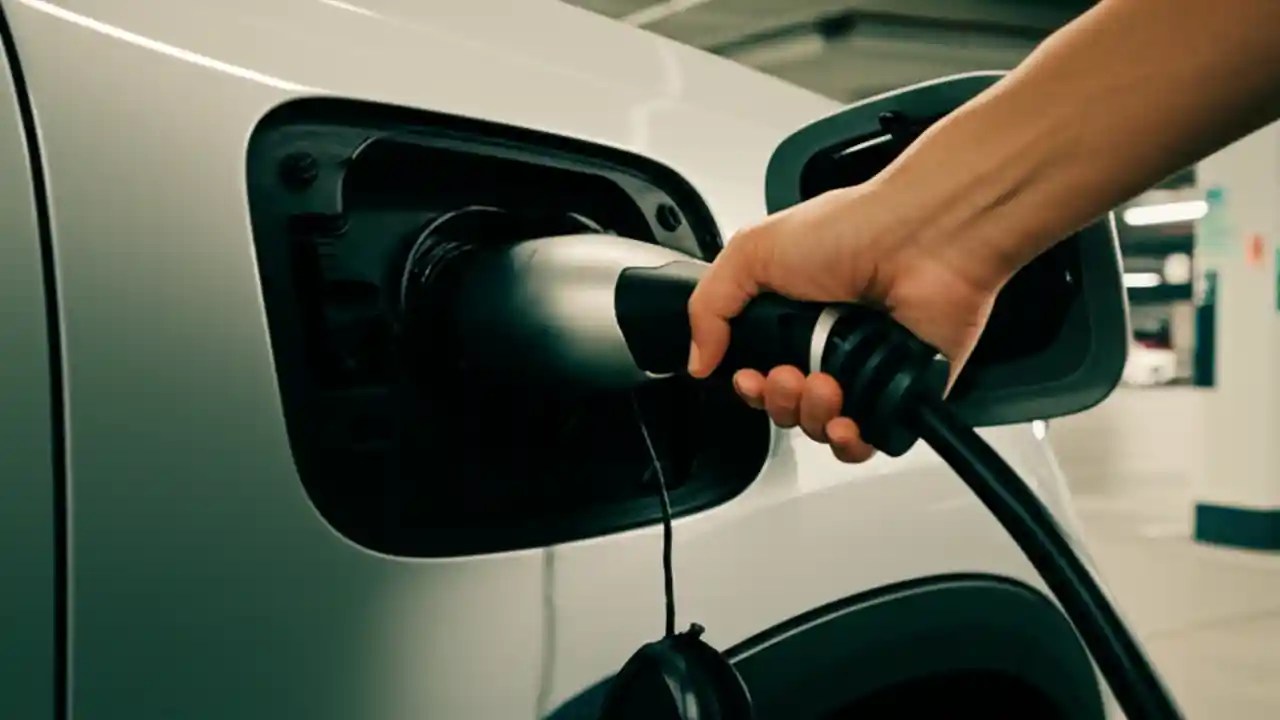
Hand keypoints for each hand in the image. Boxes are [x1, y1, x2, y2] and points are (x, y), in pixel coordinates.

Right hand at [686, 181, 1004, 462]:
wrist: (925, 238)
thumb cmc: (853, 229)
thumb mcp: (752, 251)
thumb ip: (709, 305)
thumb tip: (699, 359)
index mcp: (792, 315)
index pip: (757, 374)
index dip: (748, 385)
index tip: (750, 376)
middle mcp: (828, 345)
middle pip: (784, 407)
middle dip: (778, 400)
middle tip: (790, 374)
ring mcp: (866, 371)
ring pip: (820, 428)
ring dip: (812, 414)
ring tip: (826, 383)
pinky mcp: (901, 394)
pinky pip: (869, 442)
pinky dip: (851, 443)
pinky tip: (847, 421)